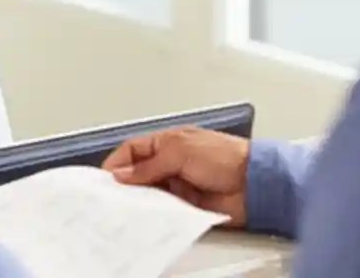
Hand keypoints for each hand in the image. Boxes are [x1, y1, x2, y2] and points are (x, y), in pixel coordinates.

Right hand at [102, 127, 250, 226]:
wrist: (254, 184)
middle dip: (125, 183)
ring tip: (127, 208)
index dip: (118, 162)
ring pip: (149, 193)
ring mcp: (178, 184)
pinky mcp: (186, 205)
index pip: (133, 150)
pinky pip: (163, 210)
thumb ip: (149, 164)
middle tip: (112, 196)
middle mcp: (171, 163)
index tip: (105, 178)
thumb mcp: (180, 152)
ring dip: (139, 200)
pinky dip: (154, 214)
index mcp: (168, 142)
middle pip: (138, 173)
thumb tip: (123, 173)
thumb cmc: (226, 157)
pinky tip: (147, 217)